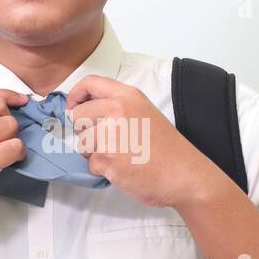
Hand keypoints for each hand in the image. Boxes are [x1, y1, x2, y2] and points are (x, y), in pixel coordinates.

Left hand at [67, 75, 229, 208]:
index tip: (74, 108)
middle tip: (108, 141)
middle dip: (87, 131)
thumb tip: (84, 111)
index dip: (76, 96)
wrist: (184, 175)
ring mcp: (111, 135)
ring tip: (121, 156)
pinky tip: (124, 168)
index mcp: (127, 96)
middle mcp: (117, 110)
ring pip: (82, 143)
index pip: (89, 83)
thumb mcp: (144, 112)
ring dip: (95, 153)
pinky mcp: (108, 159)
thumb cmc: (166, 148)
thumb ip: (117, 106)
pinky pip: (90, 164)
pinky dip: (103, 169)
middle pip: (79, 116)